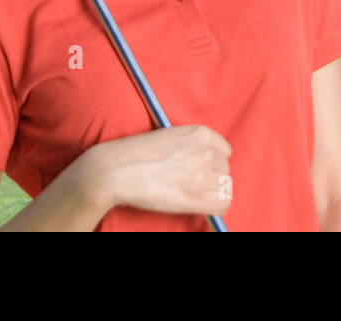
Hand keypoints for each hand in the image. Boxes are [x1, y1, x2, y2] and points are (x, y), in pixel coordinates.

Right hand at [87, 124, 231, 216]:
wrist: (115, 170)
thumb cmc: (136, 152)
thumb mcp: (169, 135)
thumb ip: (191, 143)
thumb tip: (204, 159)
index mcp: (200, 134)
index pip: (225, 151)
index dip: (213, 161)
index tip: (201, 167)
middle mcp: (205, 153)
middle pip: (224, 170)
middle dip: (212, 176)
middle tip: (191, 183)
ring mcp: (201, 175)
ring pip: (224, 187)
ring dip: (212, 191)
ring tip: (192, 193)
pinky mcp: (195, 197)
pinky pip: (223, 204)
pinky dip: (217, 206)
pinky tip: (203, 206)